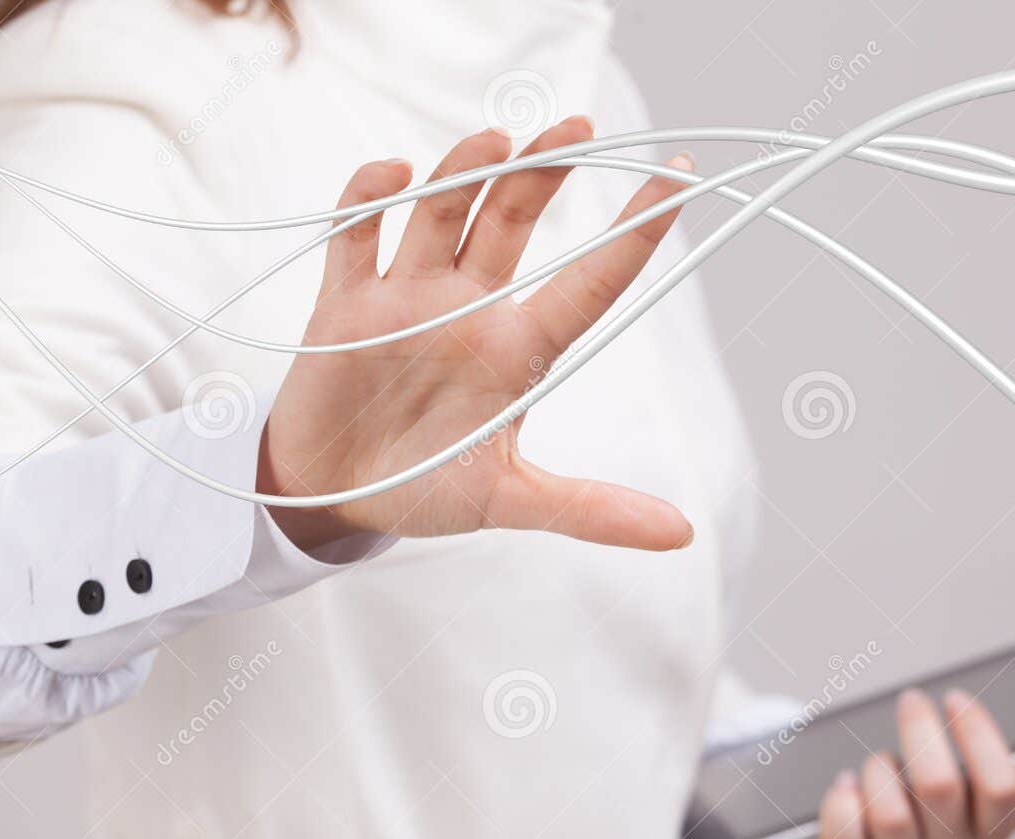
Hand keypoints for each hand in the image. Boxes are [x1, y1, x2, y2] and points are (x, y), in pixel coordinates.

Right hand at [259, 117, 695, 552]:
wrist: (332, 499)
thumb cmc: (424, 489)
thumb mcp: (511, 502)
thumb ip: (591, 509)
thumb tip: (682, 535)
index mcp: (518, 350)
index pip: (589, 281)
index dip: (634, 232)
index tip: (679, 178)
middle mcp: (467, 309)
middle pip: (512, 222)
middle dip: (542, 174)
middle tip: (577, 128)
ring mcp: (406, 298)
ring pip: (441, 214)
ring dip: (467, 172)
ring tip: (498, 141)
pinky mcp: (343, 303)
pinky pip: (355, 235)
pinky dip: (369, 199)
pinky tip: (394, 174)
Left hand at [818, 687, 1014, 838]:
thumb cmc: (964, 810)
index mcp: (1000, 826)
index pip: (1003, 784)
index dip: (978, 736)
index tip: (956, 696)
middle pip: (941, 788)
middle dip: (919, 734)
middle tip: (912, 701)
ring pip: (891, 812)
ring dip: (877, 770)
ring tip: (878, 758)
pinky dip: (838, 803)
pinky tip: (842, 786)